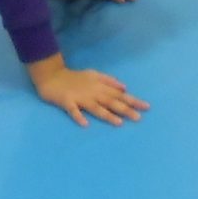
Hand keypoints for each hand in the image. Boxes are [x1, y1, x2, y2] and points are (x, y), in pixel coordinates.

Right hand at [31, 59, 149, 127]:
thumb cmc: (74, 77)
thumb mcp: (94, 74)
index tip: (146, 107)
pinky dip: (79, 116)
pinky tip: (85, 124)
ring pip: (96, 107)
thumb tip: (125, 87)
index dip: (132, 100)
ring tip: (118, 123)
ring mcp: (80, 97)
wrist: (51, 75)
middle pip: (111, 102)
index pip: (119, 94)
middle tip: (138, 118)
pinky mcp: (67, 101)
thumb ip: (109, 80)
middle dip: (125, 109)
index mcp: (99, 86)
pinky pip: (73, 110)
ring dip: (107, 115)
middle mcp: (92, 92)